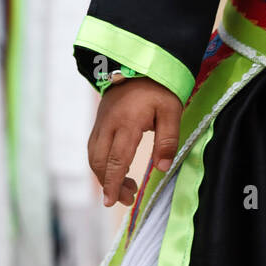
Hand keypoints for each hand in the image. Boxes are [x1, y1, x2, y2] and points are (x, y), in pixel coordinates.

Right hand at [88, 78, 182, 206]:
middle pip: (100, 162)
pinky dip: (100, 163)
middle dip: (109, 184)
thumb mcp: (171, 111)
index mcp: (127, 122)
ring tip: (123, 187)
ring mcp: (101, 122)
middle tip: (126, 197)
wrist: (140, 64)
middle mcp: (108, 124)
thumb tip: (162, 168)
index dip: (113, 183)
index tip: (113, 201)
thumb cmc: (159, 88)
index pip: (116, 159)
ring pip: (94, 156)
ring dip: (104, 175)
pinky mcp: (99, 121)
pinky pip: (94, 147)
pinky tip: (114, 170)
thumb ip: (167, 140)